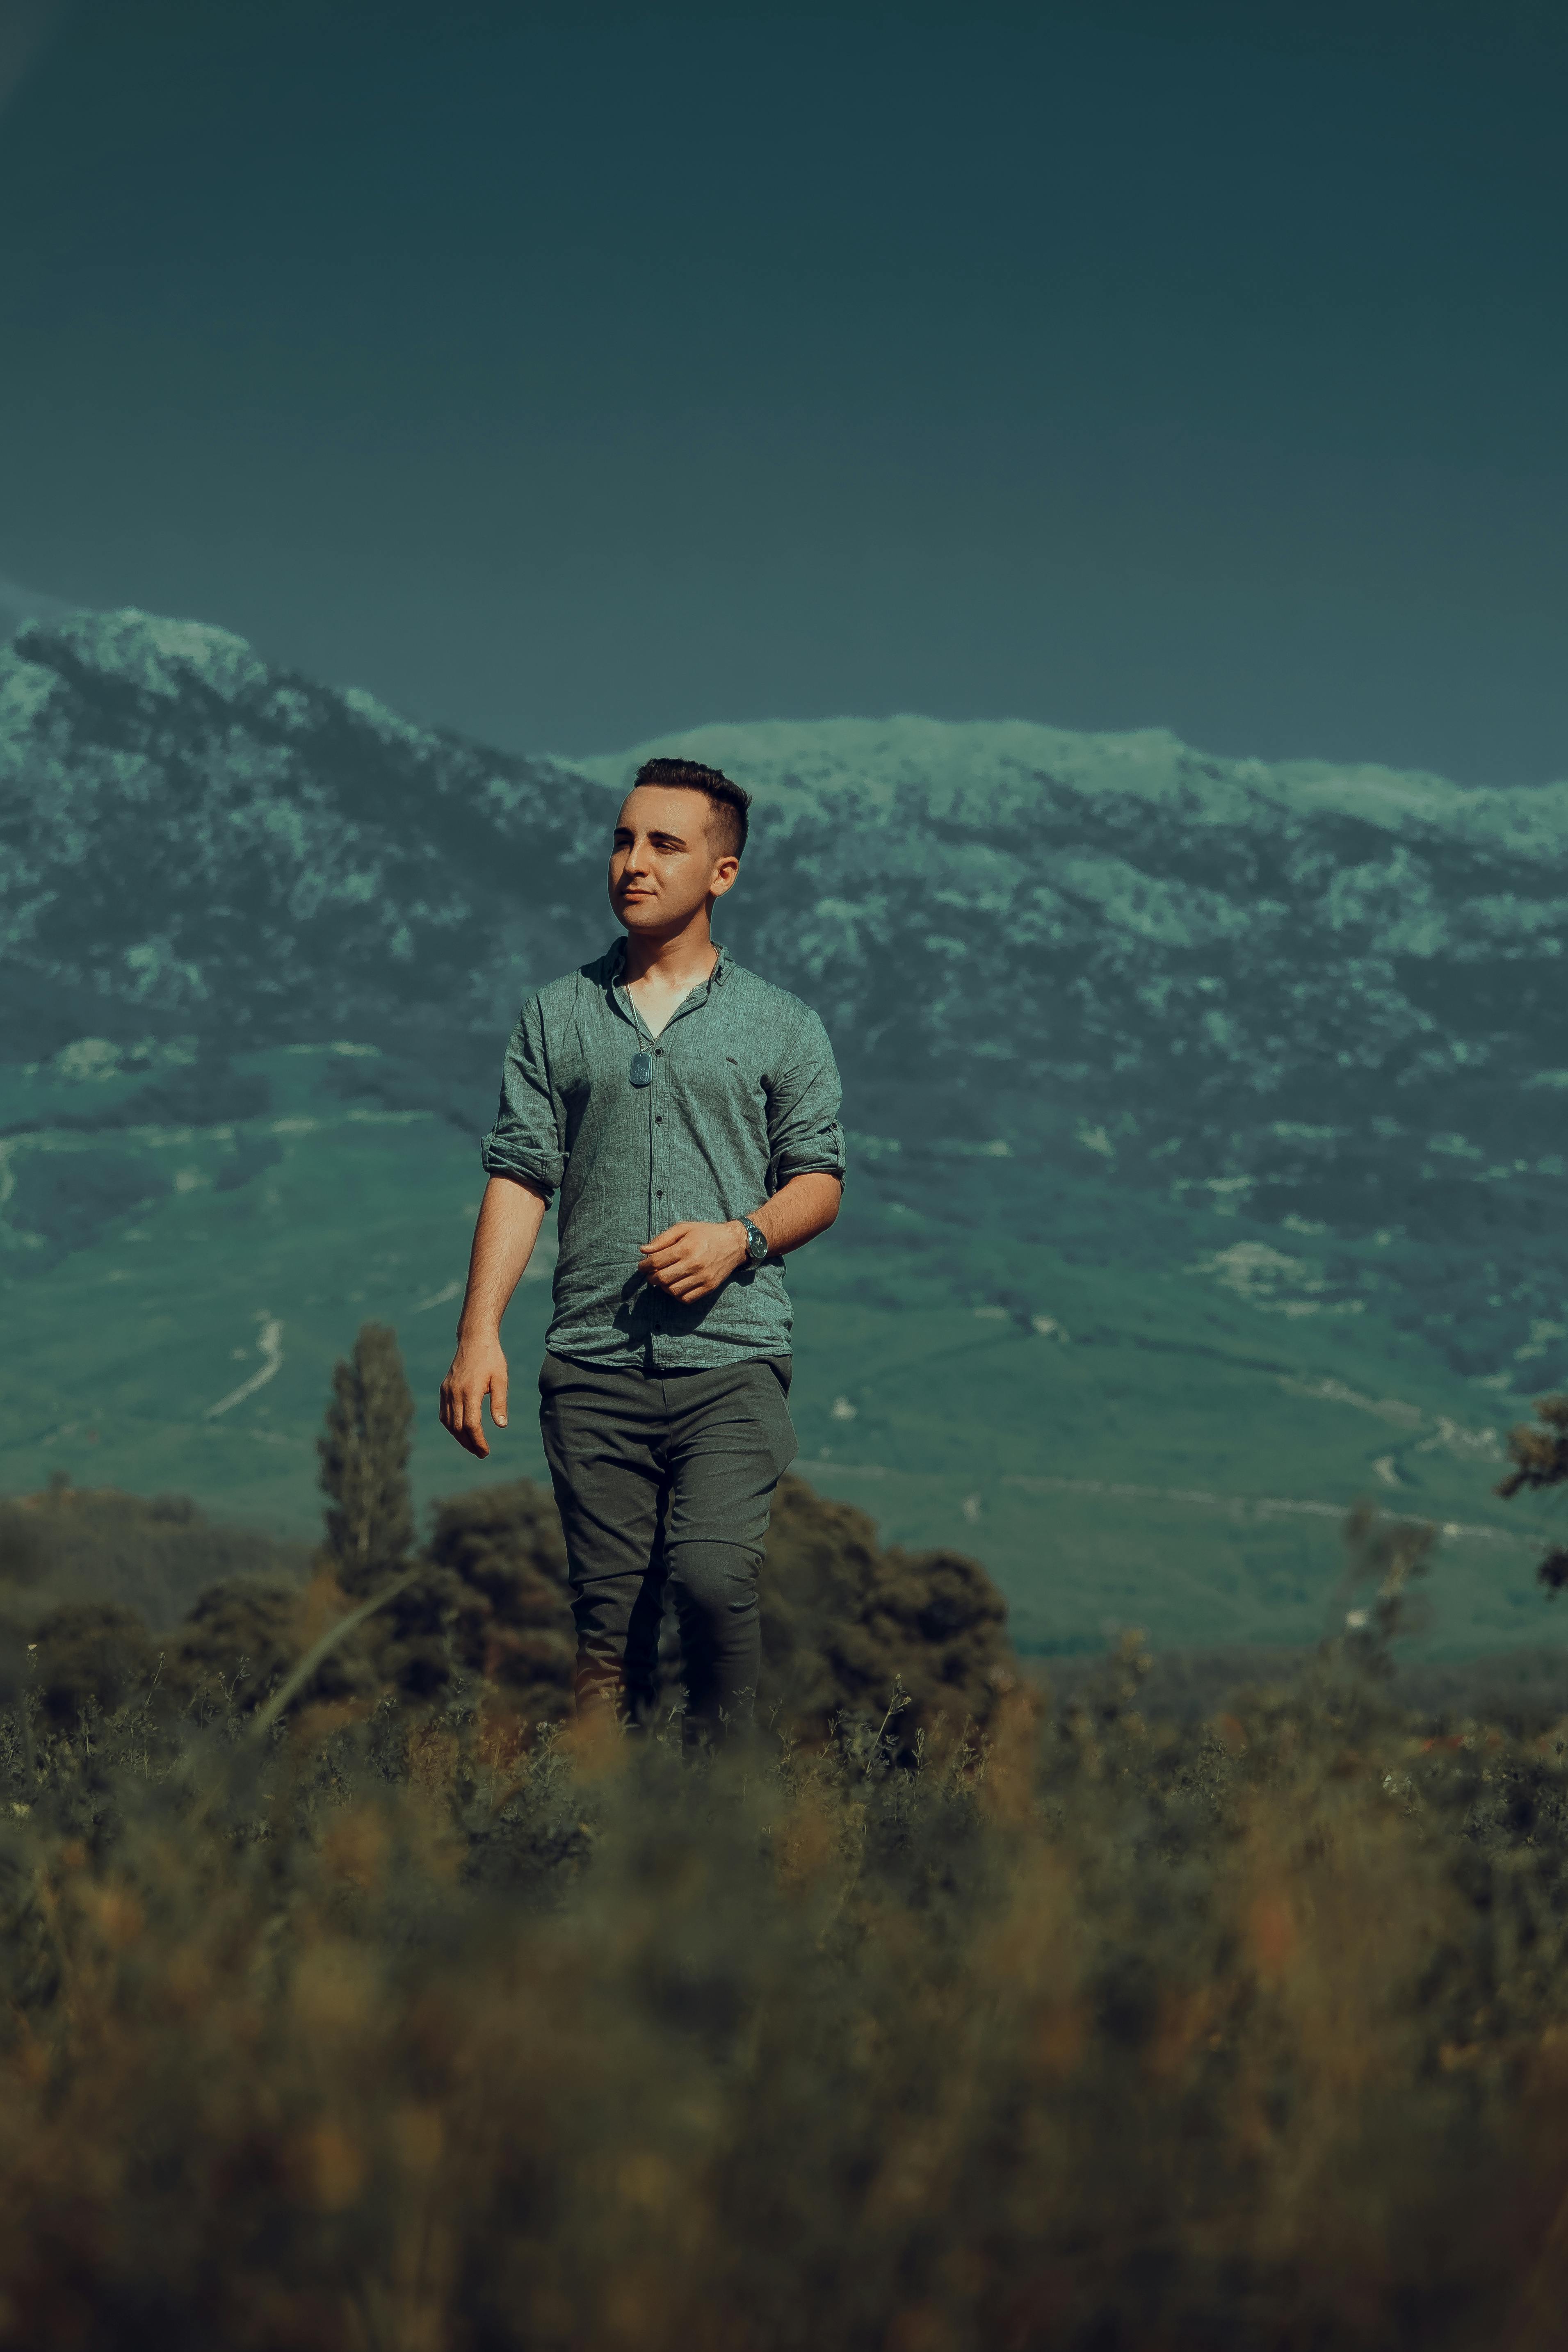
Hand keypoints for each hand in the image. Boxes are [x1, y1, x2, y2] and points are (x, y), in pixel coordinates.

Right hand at [440, 1333, 508, 1456]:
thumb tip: (501, 1425)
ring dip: (459, 1437)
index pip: (471, 1424)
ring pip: (449, 1423)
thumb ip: (500, 1402)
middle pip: (459, 1427)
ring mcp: (447, 1391)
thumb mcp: (501, 1379)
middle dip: (470, 1443)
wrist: (474, 1339)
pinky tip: (460, 1432)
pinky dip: (451, 1426)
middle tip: (481, 1453)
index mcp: (470, 1391)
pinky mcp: (444, 1389)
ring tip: (472, 1446)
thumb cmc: (492, 1358)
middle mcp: (454, 1393)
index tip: (485, 1451)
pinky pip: (444, 1413)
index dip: (478, 1440)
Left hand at [638, 1219, 746, 1302]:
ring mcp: (702, 1278)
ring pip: (672, 1291)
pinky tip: (676, 1285)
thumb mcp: (684, 1228)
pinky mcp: (709, 1287)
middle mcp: (694, 1264)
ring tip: (664, 1279)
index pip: (656, 1262)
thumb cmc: (706, 1233)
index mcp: (686, 1248)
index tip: (642, 1265)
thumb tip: (644, 1250)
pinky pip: (686, 1298)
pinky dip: (677, 1295)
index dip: (644, 1265)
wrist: (734, 1243)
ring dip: (663, 1287)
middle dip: (651, 1277)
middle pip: (662, 1279)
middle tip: (651, 1274)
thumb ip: (662, 1239)